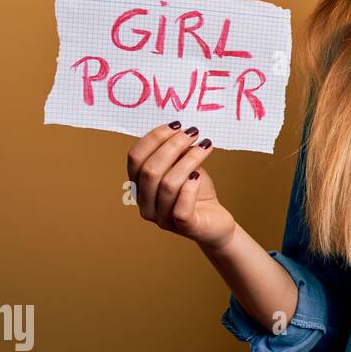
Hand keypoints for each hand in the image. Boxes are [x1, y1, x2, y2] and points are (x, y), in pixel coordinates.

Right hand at [127, 122, 234, 249]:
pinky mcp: (184, 227)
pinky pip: (180, 207)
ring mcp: (162, 219)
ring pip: (167, 185)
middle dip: (172, 146)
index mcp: (139, 186)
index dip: (153, 138)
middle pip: (150, 170)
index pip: (135, 159)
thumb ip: (175, 152)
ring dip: (188, 160)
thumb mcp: (184, 166)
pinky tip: (198, 175)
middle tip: (193, 132)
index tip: (176, 124)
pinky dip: (189, 188)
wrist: (215, 220)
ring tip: (205, 145)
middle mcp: (145, 204)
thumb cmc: (196, 191)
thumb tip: (177, 131)